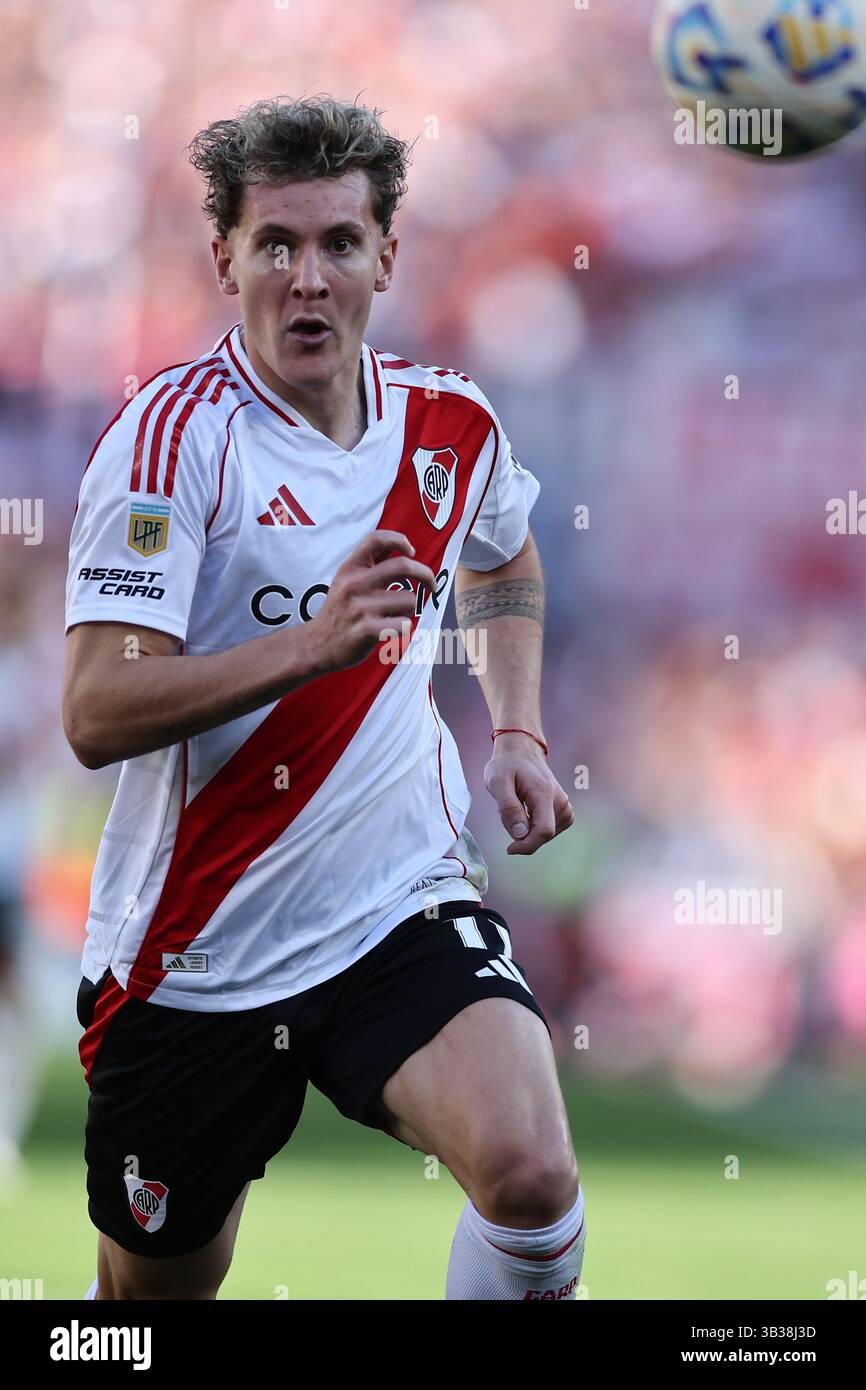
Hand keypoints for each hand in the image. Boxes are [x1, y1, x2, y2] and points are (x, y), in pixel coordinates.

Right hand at [308, 530, 436, 673]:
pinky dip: (404, 627)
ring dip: (409, 610)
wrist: (317, 644)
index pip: (377, 539)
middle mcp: (355, 584)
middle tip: (431, 586)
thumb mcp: (346, 579)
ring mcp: (360, 608)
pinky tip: (391, 629)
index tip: (411, 552)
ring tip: (394, 616)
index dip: (399, 540)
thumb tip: (402, 547)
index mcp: (351, 568)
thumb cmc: (340, 610)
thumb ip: (370, 563)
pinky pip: (404, 624)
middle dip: (426, 576)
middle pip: (404, 566)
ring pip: (410, 600)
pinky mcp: (367, 630)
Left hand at [483, 732, 573, 854]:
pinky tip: (525, 812)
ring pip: (547, 834)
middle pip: (545, 835)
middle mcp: (560, 800)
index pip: (544, 831)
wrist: (521, 750)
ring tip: (515, 807)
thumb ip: (508, 808)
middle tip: (505, 813)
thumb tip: (520, 834)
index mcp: (544, 794)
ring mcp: (564, 804)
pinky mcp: (563, 808)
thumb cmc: (506, 765)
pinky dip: (535, 826)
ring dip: (528, 830)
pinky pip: (550, 828)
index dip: (527, 845)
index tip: (510, 848)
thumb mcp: (497, 782)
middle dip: (523, 835)